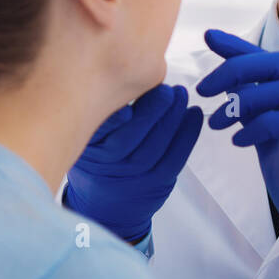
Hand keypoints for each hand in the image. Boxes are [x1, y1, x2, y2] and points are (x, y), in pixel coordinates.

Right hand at [64, 84, 203, 241]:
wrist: (104, 207)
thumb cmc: (97, 161)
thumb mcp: (85, 140)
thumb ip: (101, 114)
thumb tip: (126, 72)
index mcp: (88, 149)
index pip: (101, 127)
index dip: (115, 108)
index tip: (126, 85)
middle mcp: (108, 166)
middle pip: (132, 135)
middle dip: (152, 107)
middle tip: (165, 87)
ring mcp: (133, 177)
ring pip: (156, 145)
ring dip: (173, 115)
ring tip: (180, 93)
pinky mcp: (157, 184)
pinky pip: (176, 158)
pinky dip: (188, 134)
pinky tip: (194, 114)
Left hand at [197, 29, 278, 278]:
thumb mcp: (267, 142)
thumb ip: (254, 115)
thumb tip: (231, 92)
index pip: (266, 62)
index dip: (238, 46)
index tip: (208, 36)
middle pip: (276, 64)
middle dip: (235, 68)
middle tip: (203, 89)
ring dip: (242, 100)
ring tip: (215, 122)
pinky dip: (260, 125)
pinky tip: (238, 140)